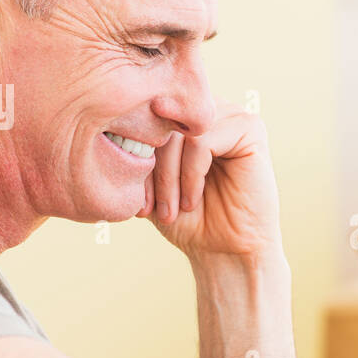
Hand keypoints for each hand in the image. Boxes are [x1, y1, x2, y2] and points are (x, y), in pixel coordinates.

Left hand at [138, 105, 282, 262]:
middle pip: (162, 121)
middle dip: (152, 168)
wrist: (225, 249)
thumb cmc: (188, 218)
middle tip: (152, 207)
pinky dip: (190, 175)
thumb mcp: (148, 182)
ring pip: (180, 132)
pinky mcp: (250, 128)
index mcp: (184, 114)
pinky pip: (202, 141)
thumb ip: (134, 150)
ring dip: (169, 176)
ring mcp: (231, 114)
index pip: (145, 115)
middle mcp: (208, 108)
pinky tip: (192, 200)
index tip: (137, 200)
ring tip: (172, 208)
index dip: (134, 154)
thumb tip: (107, 124)